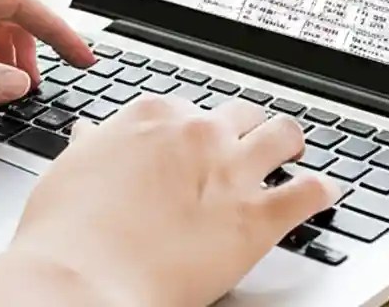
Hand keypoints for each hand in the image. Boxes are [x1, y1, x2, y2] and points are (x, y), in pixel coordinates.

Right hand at [0, 96, 340, 305]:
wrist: (79, 279)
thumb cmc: (64, 234)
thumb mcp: (70, 171)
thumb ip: (95, 148)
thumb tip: (94, 135)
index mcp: (152, 117)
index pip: (190, 109)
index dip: (197, 130)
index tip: (199, 143)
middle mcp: (198, 133)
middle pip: (241, 115)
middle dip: (246, 131)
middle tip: (247, 149)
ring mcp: (231, 172)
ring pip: (284, 137)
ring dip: (292, 146)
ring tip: (295, 156)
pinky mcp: (257, 218)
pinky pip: (309, 193)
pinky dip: (321, 193)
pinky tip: (323, 196)